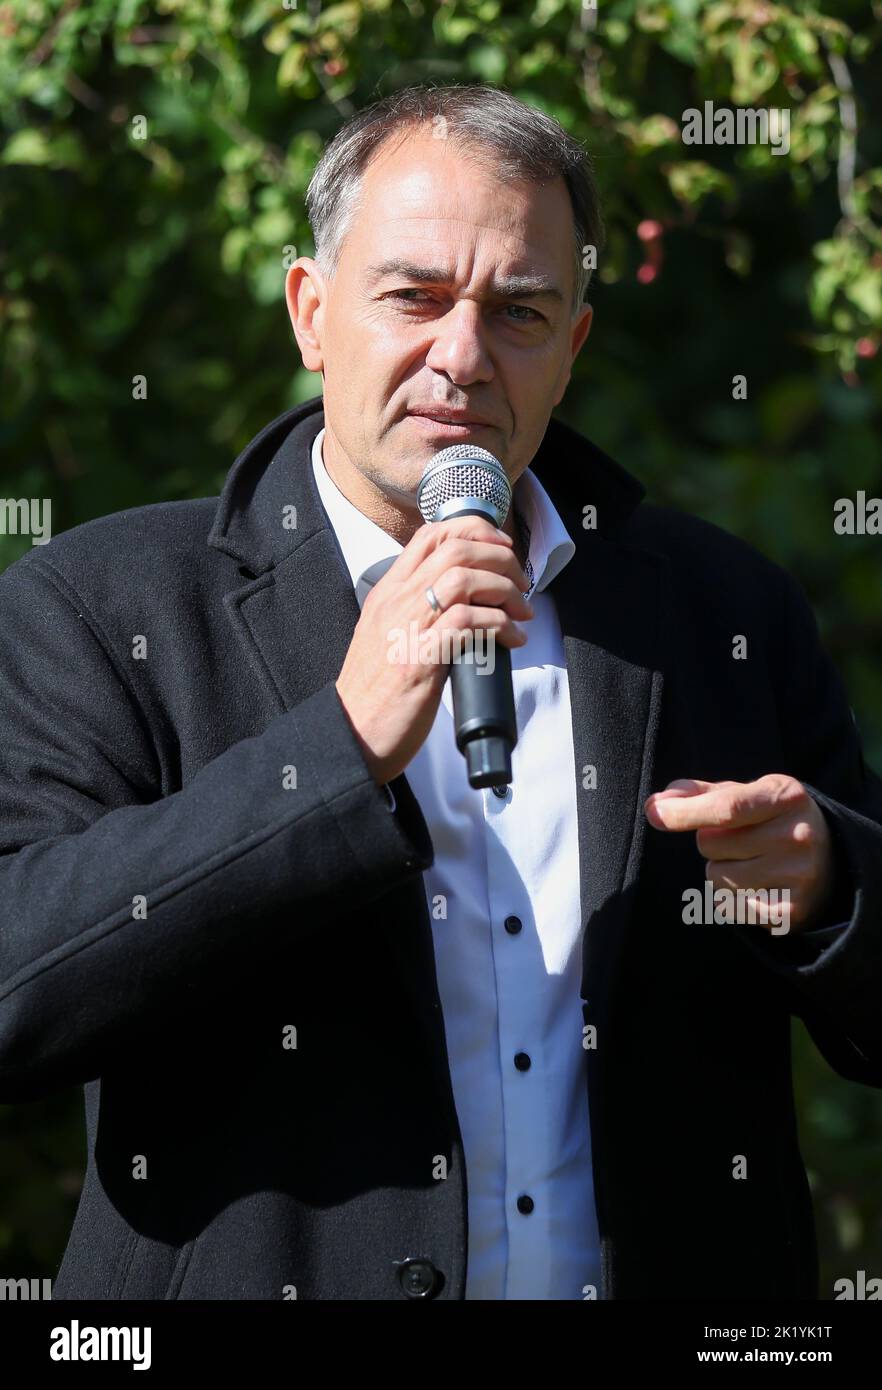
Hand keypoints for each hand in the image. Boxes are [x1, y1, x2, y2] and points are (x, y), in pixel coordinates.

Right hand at [335, 515, 533, 785]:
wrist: (352, 733)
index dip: (474, 531)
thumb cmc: (374, 692)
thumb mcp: (387, 635)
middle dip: (500, 559)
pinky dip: (499, 625)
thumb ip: (415, 612)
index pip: (430, 535)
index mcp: (388, 592)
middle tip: (520, 583)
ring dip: (504, 589)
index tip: (501, 547)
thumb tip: (463, 604)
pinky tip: (512, 639)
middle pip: (455, 549)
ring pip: (464, 578)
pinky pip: (468, 621)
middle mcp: (396, 601)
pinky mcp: (421, 658)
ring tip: (521, 611)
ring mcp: (407, 627)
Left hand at [644, 774, 836, 934]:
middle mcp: (797, 835)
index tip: (655, 814)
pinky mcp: (790, 913)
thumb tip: (657, 804)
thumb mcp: (745, 794)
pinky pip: (727, 907)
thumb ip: (699, 794)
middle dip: (711, 841)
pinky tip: (758, 886)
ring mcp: (798, 877)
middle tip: (741, 840)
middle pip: (711, 843)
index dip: (686, 812)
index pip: (727, 807)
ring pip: (715, 877)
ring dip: (720, 871)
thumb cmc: (770, 820)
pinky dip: (731, 898)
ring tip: (752, 863)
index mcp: (786, 796)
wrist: (828, 863)